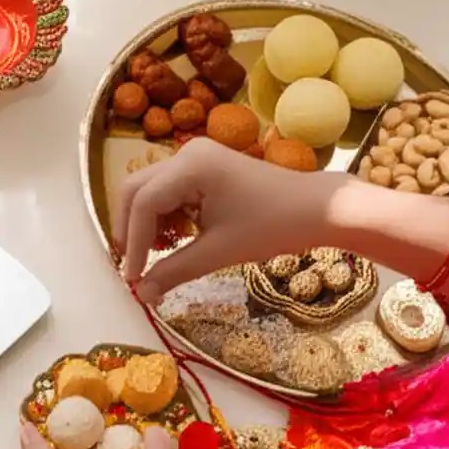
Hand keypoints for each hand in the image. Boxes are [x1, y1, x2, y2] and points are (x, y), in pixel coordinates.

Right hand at [114, 139, 348, 303]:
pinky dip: (162, 218)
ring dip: (145, 225)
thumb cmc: (273, 226)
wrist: (317, 209)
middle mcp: (186, 154)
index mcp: (191, 166)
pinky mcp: (200, 167)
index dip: (133, 243)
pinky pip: (166, 192)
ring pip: (147, 191)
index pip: (143, 203)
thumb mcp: (219, 252)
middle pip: (135, 191)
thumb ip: (173, 271)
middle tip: (134, 267)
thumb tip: (141, 294)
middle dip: (131, 231)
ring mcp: (193, 158)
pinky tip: (175, 240)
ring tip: (157, 256)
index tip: (132, 277)